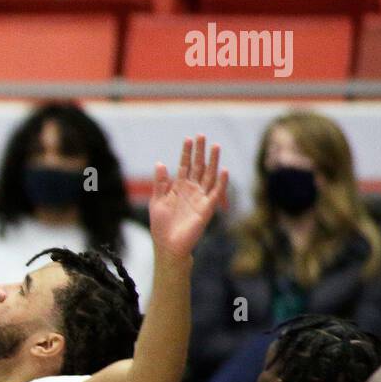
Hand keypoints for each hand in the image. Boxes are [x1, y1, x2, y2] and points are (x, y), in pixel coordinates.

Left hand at [149, 135, 228, 258]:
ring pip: (209, 176)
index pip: (184, 165)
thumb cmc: (161, 225)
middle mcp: (191, 190)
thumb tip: (160, 163)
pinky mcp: (207, 208)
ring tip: (215, 146)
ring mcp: (200, 198)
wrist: (168, 245)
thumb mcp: (157, 201)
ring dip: (213, 162)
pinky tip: (223, 170)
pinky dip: (221, 182)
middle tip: (202, 135)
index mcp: (178, 187)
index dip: (186, 152)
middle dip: (200, 151)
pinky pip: (216, 193)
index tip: (188, 138)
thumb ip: (160, 183)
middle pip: (198, 167)